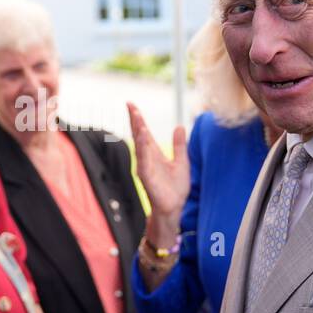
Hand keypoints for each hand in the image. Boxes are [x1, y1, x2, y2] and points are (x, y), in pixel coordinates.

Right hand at [127, 102, 188, 220]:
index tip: (132, 105)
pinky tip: (142, 138)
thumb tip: (179, 126)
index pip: (144, 132)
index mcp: (154, 153)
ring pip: (139, 146)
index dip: (138, 119)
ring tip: (137, 117)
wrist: (174, 207)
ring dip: (138, 131)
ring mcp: (145, 167)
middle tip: (130, 105)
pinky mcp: (146, 177)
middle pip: (138, 135)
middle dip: (134, 120)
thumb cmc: (176, 188)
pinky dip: (142, 149)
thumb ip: (179, 145)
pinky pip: (143, 161)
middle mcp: (147, 158)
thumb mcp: (182, 162)